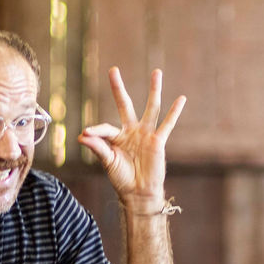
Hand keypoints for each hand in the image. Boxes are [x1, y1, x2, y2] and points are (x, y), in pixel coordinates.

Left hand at [79, 67, 185, 212]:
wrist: (138, 193)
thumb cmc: (122, 179)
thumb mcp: (108, 162)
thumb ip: (97, 147)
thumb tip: (82, 134)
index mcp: (116, 137)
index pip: (105, 128)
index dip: (96, 130)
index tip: (86, 133)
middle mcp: (131, 131)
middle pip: (125, 104)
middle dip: (118, 88)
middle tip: (113, 70)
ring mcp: (146, 134)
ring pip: (151, 108)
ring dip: (154, 90)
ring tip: (157, 72)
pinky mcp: (158, 141)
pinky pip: (168, 124)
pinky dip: (175, 112)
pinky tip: (181, 99)